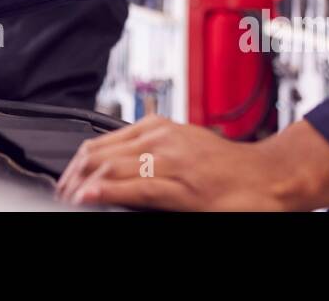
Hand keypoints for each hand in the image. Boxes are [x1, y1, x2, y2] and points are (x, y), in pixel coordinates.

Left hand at [56, 115, 291, 209]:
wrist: (269, 176)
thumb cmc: (228, 168)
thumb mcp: (182, 147)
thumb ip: (149, 151)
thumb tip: (114, 166)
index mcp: (157, 127)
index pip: (100, 142)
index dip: (75, 163)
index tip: (65, 180)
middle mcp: (160, 138)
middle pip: (99, 154)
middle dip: (73, 176)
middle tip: (60, 195)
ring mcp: (171, 160)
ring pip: (112, 168)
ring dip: (83, 185)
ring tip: (68, 199)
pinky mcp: (182, 186)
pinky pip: (137, 187)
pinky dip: (108, 193)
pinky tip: (90, 198)